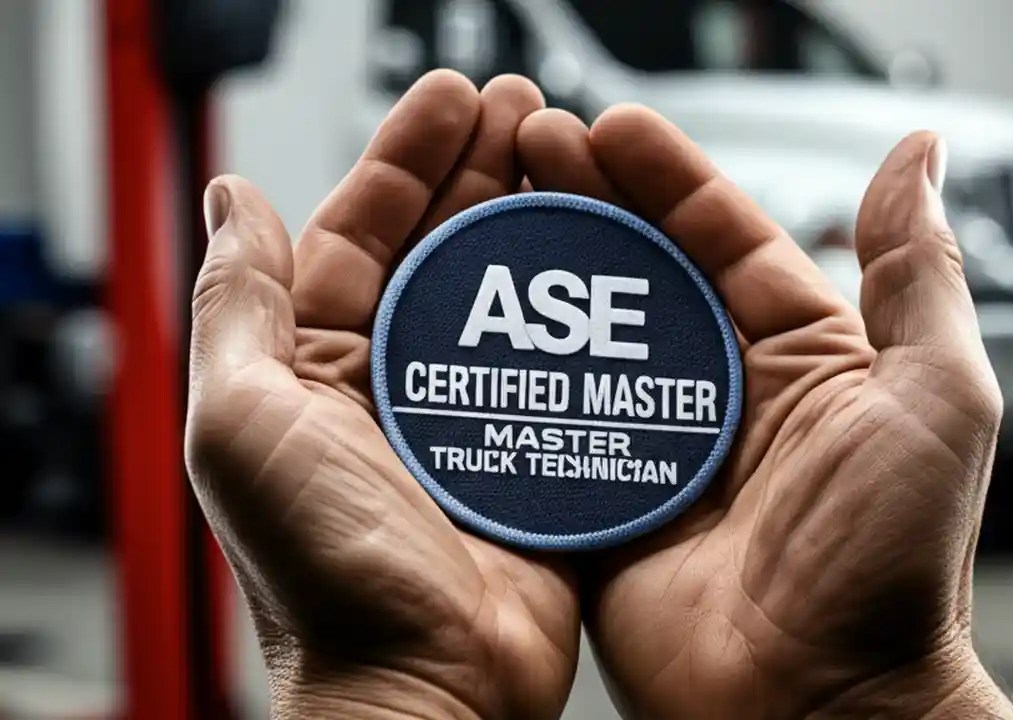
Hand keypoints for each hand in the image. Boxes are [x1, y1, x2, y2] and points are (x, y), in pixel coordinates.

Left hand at [186, 72, 577, 719]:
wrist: (427, 689)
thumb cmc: (326, 580)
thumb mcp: (244, 423)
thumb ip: (236, 307)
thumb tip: (232, 201)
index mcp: (316, 374)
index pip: (358, 238)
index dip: (405, 161)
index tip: (453, 104)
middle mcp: (394, 391)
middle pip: (442, 254)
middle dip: (479, 173)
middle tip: (523, 110)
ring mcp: (471, 423)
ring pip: (509, 299)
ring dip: (536, 224)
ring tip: (572, 158)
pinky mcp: (536, 456)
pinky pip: (565, 364)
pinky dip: (587, 310)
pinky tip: (615, 261)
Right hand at [517, 107, 1012, 717]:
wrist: (820, 706)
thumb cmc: (894, 572)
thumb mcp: (936, 400)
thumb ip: (920, 277)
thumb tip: (917, 159)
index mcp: (807, 360)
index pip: (727, 241)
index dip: (670, 179)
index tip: (614, 130)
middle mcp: (729, 398)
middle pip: (646, 279)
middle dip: (592, 206)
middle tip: (535, 150)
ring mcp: (664, 453)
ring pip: (592, 344)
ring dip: (548, 280)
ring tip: (494, 215)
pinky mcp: (609, 509)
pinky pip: (557, 428)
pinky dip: (520, 382)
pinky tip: (477, 334)